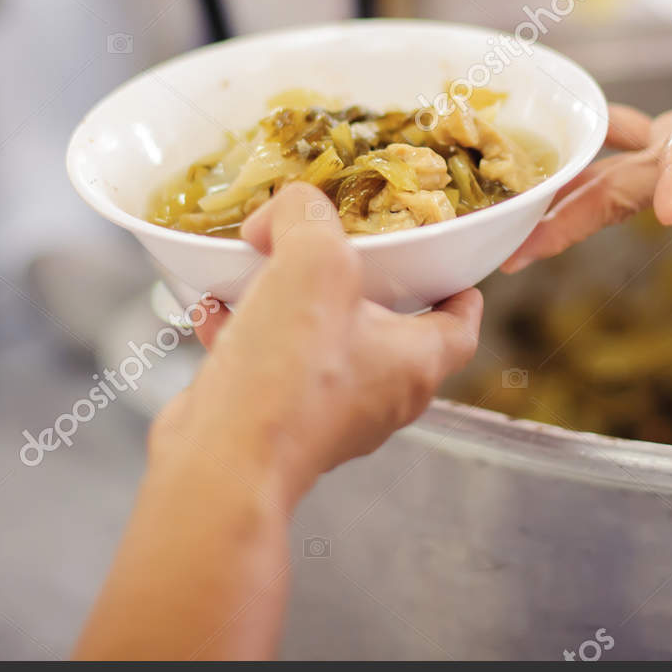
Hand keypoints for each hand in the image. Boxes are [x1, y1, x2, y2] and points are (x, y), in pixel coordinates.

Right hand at [162, 183, 482, 502]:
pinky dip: (243, 331)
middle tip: (334, 245)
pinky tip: (211, 305)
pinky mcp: (272, 423)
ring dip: (288, 301)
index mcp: (413, 362)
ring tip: (257, 264)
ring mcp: (324, 415)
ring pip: (316, 342)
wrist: (220, 463)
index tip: (446, 263)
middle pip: (382, 326)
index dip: (459, 289)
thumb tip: (287, 207)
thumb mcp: (313, 263)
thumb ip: (308, 216)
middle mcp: (377, 396)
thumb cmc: (288, 375)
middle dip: (355, 282)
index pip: (460, 325)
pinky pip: (266, 364)